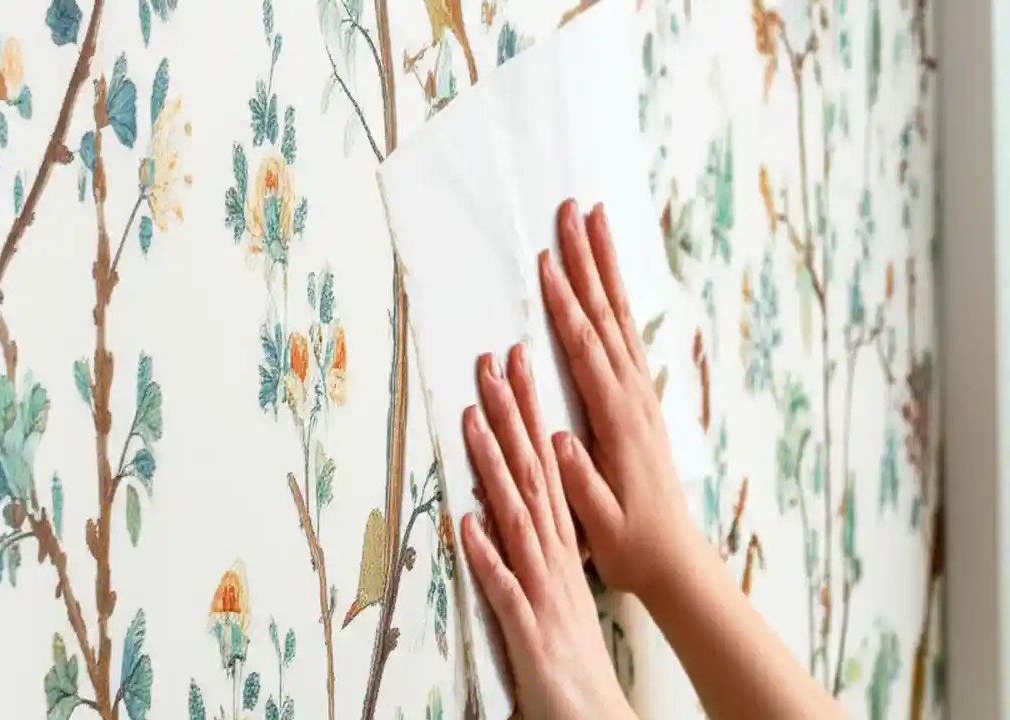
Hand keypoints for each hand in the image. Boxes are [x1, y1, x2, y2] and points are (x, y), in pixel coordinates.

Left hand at [461, 344, 634, 719]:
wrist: (592, 716)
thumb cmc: (566, 651)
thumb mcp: (553, 582)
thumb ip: (534, 538)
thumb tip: (506, 494)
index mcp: (557, 542)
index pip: (542, 464)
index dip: (527, 413)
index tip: (512, 363)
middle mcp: (552, 556)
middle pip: (531, 475)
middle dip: (512, 417)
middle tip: (493, 362)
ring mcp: (541, 590)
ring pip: (517, 517)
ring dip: (494, 467)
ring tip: (472, 418)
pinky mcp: (528, 629)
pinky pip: (504, 587)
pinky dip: (488, 554)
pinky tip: (467, 522)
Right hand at [538, 200, 698, 600]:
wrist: (675, 558)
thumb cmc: (630, 543)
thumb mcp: (600, 523)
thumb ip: (580, 481)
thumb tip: (558, 438)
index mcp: (618, 420)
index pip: (586, 351)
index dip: (565, 307)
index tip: (546, 265)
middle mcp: (635, 396)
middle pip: (608, 315)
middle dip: (588, 261)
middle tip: (574, 211)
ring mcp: (642, 394)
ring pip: (620, 317)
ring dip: (605, 267)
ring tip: (594, 222)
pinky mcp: (642, 400)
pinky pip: (627, 336)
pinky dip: (615, 300)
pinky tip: (606, 282)